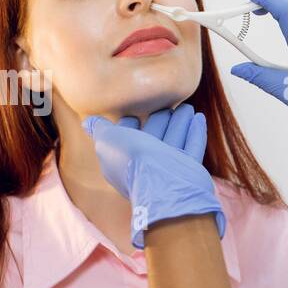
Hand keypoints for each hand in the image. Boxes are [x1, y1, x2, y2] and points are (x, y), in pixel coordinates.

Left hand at [83, 103, 223, 249]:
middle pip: (153, 136)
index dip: (130, 122)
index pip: (127, 136)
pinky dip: (195, 132)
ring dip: (180, 122)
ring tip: (187, 106)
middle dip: (160, 119)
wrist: (164, 184)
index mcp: (123, 158)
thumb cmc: (134, 160)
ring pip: (174, 139)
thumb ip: (100, 129)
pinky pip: (192, 147)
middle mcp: (145, 164)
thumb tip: (88, 122)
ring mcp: (168, 168)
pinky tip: (199, 117)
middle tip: (169, 103)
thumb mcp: (108, 140)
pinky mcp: (188, 170)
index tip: (137, 107)